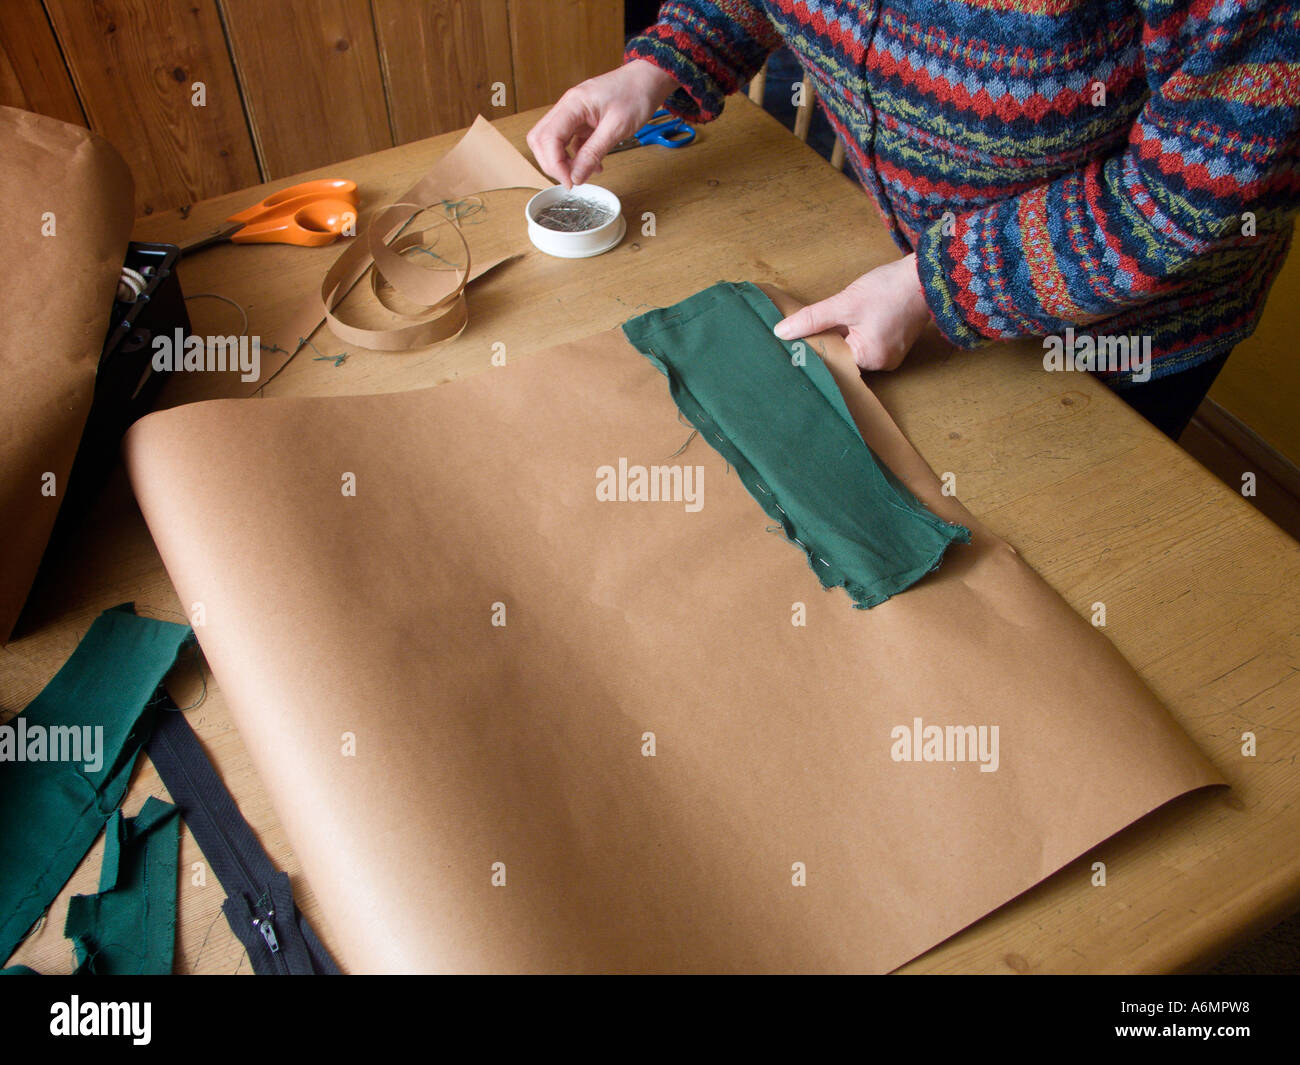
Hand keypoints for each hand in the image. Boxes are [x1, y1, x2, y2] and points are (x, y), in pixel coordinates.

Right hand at [526, 60, 679, 187]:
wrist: (649, 79)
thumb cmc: (636, 94)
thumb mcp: (617, 127)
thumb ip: (593, 152)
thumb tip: (576, 176)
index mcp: (573, 104)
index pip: (547, 138)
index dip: (554, 164)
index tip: (570, 181)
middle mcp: (568, 107)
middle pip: (541, 140)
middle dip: (552, 164)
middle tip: (572, 180)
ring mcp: (573, 114)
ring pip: (552, 142)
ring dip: (563, 162)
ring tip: (584, 172)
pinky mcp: (582, 121)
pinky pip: (569, 143)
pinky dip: (576, 157)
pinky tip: (593, 165)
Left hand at [773, 254, 932, 371]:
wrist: (925, 274)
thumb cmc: (889, 289)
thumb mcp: (845, 303)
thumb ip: (812, 319)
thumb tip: (781, 332)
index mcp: (869, 359)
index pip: (831, 361)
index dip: (813, 350)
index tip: (794, 342)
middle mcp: (881, 364)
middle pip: (842, 356)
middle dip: (828, 340)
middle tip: (807, 328)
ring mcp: (890, 355)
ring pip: (854, 347)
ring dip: (842, 334)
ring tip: (834, 319)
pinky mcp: (894, 343)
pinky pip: (867, 341)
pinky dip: (856, 331)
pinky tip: (851, 318)